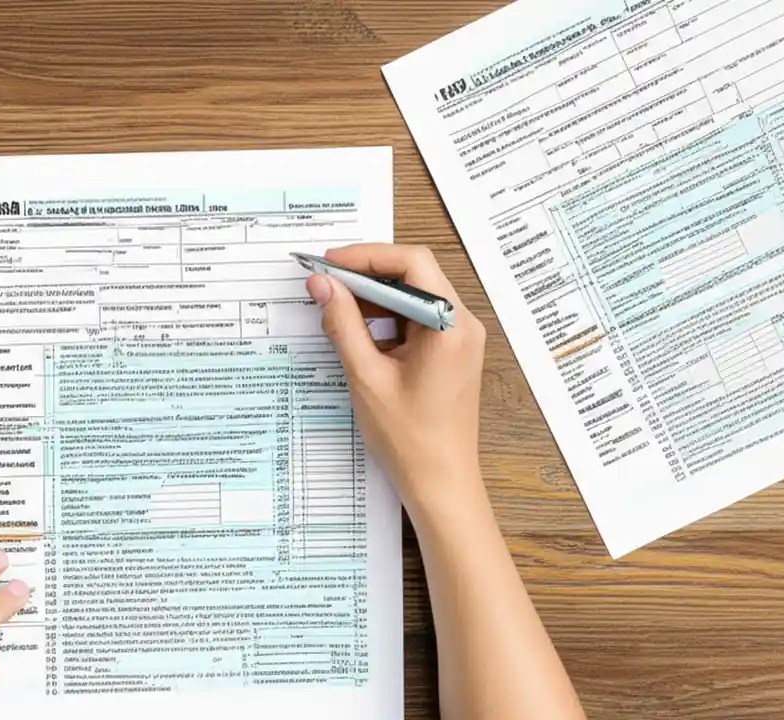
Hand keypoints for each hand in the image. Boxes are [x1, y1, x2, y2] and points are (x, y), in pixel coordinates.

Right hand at [306, 244, 485, 516]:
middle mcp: (462, 325)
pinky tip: (356, 331)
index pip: (411, 263)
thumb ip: (342, 325)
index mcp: (450, 326)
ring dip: (374, 297)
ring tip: (334, 307)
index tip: (329, 263)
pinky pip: (416, 319)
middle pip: (414, 274)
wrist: (441, 483)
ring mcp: (458, 339)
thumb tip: (321, 285)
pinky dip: (385, 318)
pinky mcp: (449, 353)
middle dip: (366, 273)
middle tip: (325, 281)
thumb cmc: (410, 439)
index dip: (366, 256)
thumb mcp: (367, 377)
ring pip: (413, 295)